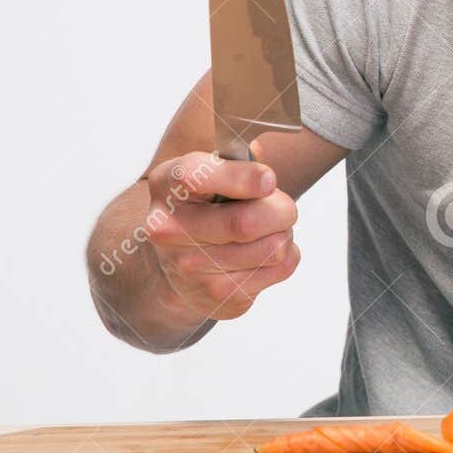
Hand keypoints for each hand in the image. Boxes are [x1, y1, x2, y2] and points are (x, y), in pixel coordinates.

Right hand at [141, 148, 300, 322]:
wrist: (174, 266)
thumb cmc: (204, 206)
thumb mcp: (207, 169)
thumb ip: (236, 156)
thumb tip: (265, 167)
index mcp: (167, 184)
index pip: (199, 177)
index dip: (243, 178)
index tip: (269, 180)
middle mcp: (169, 230)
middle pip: (247, 222)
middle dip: (280, 209)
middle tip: (280, 206)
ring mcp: (191, 268)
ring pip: (273, 247)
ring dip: (284, 233)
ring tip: (268, 230)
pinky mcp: (219, 296)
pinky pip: (281, 268)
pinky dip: (286, 255)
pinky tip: (263, 252)